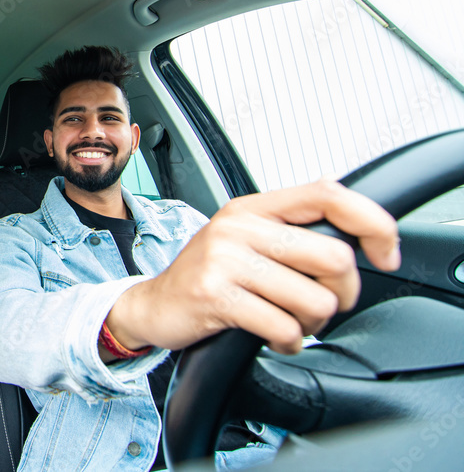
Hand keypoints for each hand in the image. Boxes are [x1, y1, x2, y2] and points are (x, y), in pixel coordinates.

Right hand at [106, 178, 399, 354]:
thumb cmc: (207, 275)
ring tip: (289, 321)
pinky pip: (283, 326)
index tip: (385, 253)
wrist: (152, 305)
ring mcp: (224, 259)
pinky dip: (288, 341)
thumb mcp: (244, 238)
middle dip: (342, 293)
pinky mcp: (215, 294)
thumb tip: (346, 215)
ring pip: (315, 299)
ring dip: (312, 324)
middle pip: (333, 256)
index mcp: (253, 207)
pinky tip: (272, 336)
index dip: (373, 223)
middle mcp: (239, 226)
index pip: (329, 195)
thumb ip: (288, 227)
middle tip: (321, 305)